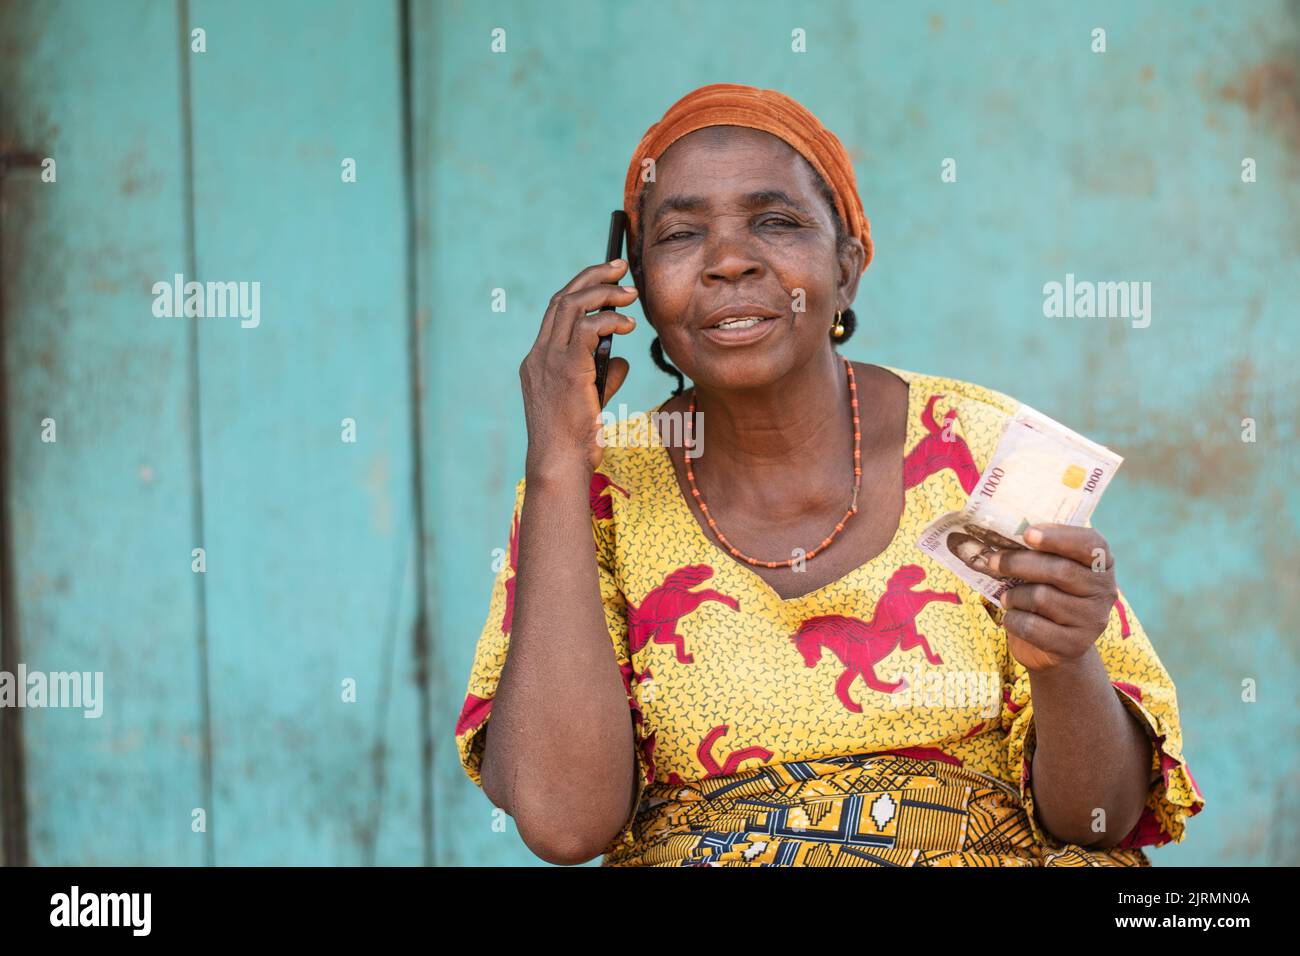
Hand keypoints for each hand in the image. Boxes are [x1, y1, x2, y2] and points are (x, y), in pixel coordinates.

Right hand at [520, 259, 639, 475]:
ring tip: (630, 293)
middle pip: (562, 299)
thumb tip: (622, 359)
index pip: (556, 312)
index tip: (605, 278)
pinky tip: (628, 326)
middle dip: (592, 277)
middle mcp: (538, 355)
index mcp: (538, 362)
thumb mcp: (591, 402)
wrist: (560, 464)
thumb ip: (604, 376)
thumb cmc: (575, 442)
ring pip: (572, 306)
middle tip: (619, 266)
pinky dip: (610, 320)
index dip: (580, 289)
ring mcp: (548, 360)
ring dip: (604, 293)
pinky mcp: (565, 368)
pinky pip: (588, 328)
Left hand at [986, 524, 1117, 673]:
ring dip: (1014, 596)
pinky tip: (1013, 618)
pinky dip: (1013, 620)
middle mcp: (1104, 591)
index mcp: (1101, 563)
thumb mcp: (1047, 568)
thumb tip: (1000, 535)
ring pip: (1041, 598)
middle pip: (1059, 570)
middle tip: (993, 562)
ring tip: (1009, 598)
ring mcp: (1092, 621)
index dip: (1059, 537)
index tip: (1027, 534)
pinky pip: (1031, 626)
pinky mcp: (1074, 646)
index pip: (1090, 544)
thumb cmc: (1047, 592)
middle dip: (1018, 563)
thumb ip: (1036, 550)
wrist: (1054, 646)